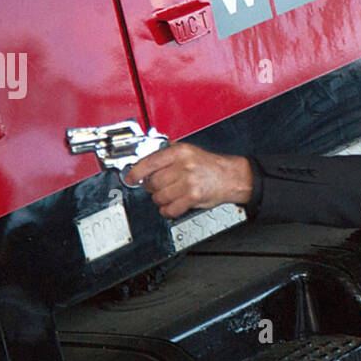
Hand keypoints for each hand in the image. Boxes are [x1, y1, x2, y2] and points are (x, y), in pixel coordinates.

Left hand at [122, 143, 252, 217]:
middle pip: (153, 182)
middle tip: (157, 186)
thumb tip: (146, 156)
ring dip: (160, 199)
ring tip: (167, 195)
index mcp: (180, 152)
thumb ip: (168, 152)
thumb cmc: (210, 165)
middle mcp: (184, 166)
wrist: (230, 176)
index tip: (130, 177)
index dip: (135, 172)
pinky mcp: (193, 197)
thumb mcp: (189, 150)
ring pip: (160, 197)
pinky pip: (170, 209)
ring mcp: (188, 182)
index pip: (149, 162)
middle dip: (152, 187)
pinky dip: (167, 210)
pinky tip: (171, 206)